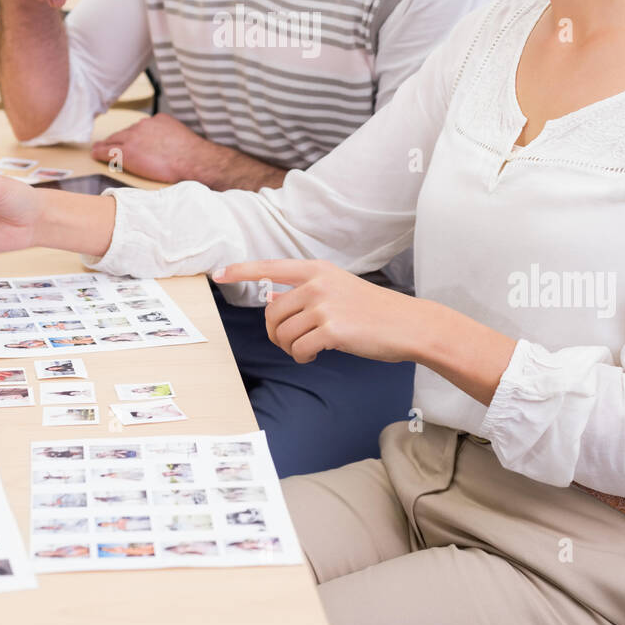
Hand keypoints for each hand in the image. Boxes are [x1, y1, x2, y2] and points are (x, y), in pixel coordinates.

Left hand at [91, 114, 209, 183]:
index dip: (133, 135)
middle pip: (125, 132)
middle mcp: (143, 125)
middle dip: (117, 138)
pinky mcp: (127, 151)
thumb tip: (167, 145)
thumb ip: (168, 135)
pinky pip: (109, 151)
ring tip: (98, 148)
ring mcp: (133, 138)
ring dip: (106, 144)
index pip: (140, 127)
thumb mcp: (180, 136)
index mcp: (158, 120)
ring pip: (114, 140)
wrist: (191, 160)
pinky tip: (95, 154)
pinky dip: (100, 152)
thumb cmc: (191, 154)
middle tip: (109, 143)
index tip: (132, 140)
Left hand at [213, 259, 419, 364]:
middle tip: (294, 342)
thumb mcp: (337, 290)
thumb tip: (270, 301)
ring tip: (309, 348)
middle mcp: (317, 283)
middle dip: (276, 334)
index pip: (269, 266)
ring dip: (290, 348)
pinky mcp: (332, 329)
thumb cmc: (372, 310)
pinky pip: (299, 349)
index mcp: (316, 269)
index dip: (241, 270)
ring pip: (282, 334)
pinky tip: (316, 355)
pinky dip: (303, 357)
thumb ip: (304, 293)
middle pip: (272, 314)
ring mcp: (324, 305)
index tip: (218, 274)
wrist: (407, 324)